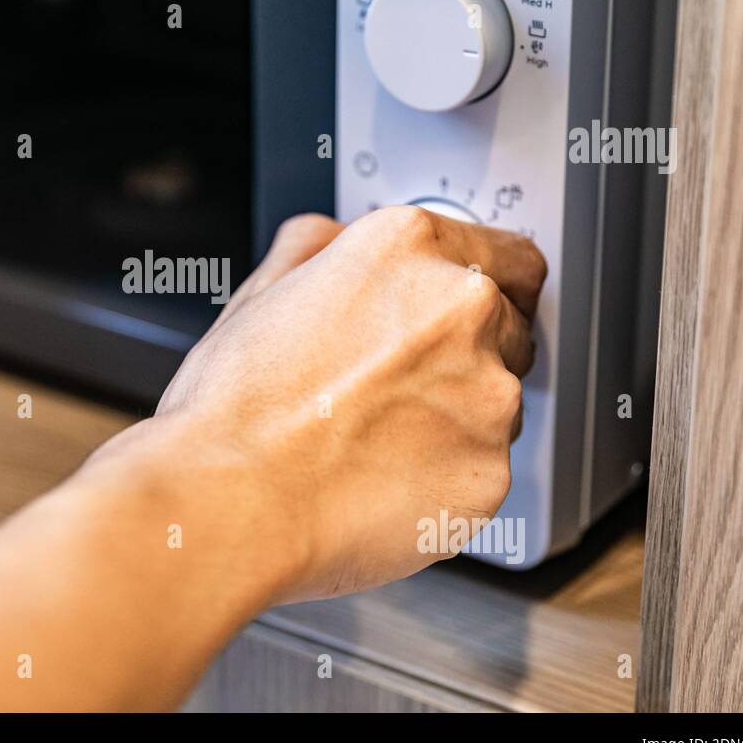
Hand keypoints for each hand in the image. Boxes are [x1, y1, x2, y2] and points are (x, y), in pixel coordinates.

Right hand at [152, 207, 546, 601]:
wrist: (232, 501)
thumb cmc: (234, 408)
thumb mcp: (258, 291)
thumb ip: (315, 248)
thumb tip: (332, 241)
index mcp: (409, 248)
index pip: (510, 255)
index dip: (486, 287)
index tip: (466, 313)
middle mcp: (463, 309)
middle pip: (509, 328)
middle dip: (466, 353)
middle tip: (396, 385)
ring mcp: (487, 393)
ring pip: (499, 403)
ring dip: (457, 416)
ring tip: (376, 438)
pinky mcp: (491, 471)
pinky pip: (484, 469)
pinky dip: (447, 476)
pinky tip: (384, 477)